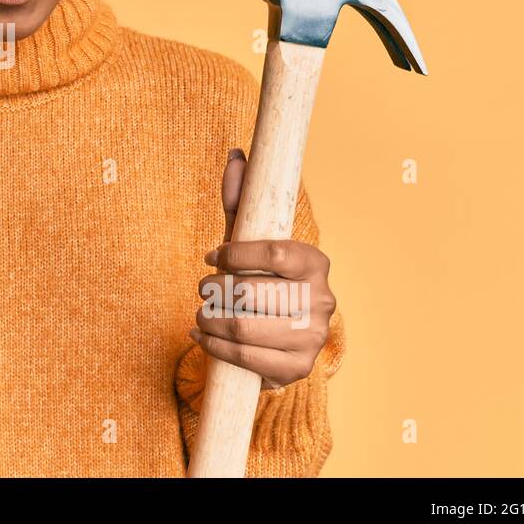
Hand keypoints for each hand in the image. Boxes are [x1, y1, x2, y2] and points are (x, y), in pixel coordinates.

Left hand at [189, 148, 337, 389]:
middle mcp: (322, 299)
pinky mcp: (297, 368)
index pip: (274, 252)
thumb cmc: (259, 278)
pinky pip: (244, 356)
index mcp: (316, 262)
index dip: (234, 253)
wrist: (277, 336)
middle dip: (215, 289)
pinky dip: (214, 346)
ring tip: (201, 312)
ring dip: (210, 318)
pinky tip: (203, 336)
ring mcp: (313, 336)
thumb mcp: (249, 240)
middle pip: (251, 292)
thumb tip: (237, 154)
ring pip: (244, 325)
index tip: (211, 255)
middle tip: (203, 289)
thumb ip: (240, 201)